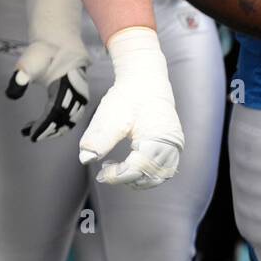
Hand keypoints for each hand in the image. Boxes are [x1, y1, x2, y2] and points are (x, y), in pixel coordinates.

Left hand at [6, 0, 89, 140]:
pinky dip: (58, 120)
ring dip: (53, 127)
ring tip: (33, 131)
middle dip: (48, 131)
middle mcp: (78, 94)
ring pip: (70, 119)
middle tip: (30, 135)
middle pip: (65, 120)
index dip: (44, 127)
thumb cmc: (44, 50)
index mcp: (68, 87)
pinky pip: (71, 112)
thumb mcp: (29, 61)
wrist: (58, 37)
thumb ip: (21, 76)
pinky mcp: (78, 94)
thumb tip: (11, 94)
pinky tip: (42, 122)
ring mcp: (80, 95)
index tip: (31, 135)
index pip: (56, 114)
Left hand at [79, 27, 184, 188]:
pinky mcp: (172, 146)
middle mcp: (171, 146)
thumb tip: (85, 158)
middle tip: (105, 172)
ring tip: (116, 169)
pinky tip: (128, 165)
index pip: (138, 169)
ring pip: (159, 176)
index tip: (101, 175)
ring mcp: (175, 146)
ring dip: (137, 178)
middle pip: (150, 176)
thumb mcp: (109, 117)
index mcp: (158, 138)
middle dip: (126, 179)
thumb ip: (99, 139)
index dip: (118, 176)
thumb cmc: (128, 97)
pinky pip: (163, 169)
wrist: (145, 81)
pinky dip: (146, 173)